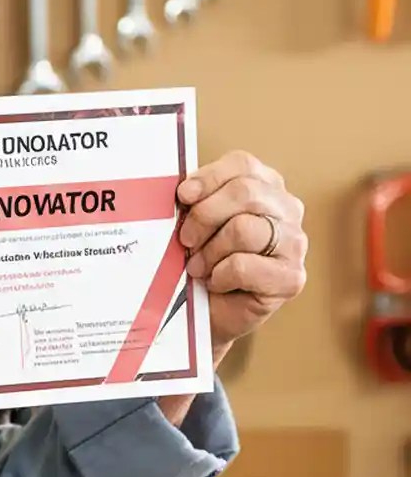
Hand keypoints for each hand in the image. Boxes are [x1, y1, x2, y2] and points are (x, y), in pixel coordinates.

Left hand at [177, 150, 307, 350]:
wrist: (208, 311)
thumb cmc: (201, 260)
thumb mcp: (194, 222)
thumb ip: (195, 200)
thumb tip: (180, 189)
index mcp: (265, 186)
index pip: (243, 165)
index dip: (208, 178)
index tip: (183, 196)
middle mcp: (288, 210)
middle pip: (244, 193)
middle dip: (204, 216)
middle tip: (185, 239)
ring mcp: (294, 244)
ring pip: (244, 229)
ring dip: (209, 251)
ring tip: (198, 266)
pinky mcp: (291, 277)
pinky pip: (244, 265)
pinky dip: (219, 275)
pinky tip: (216, 282)